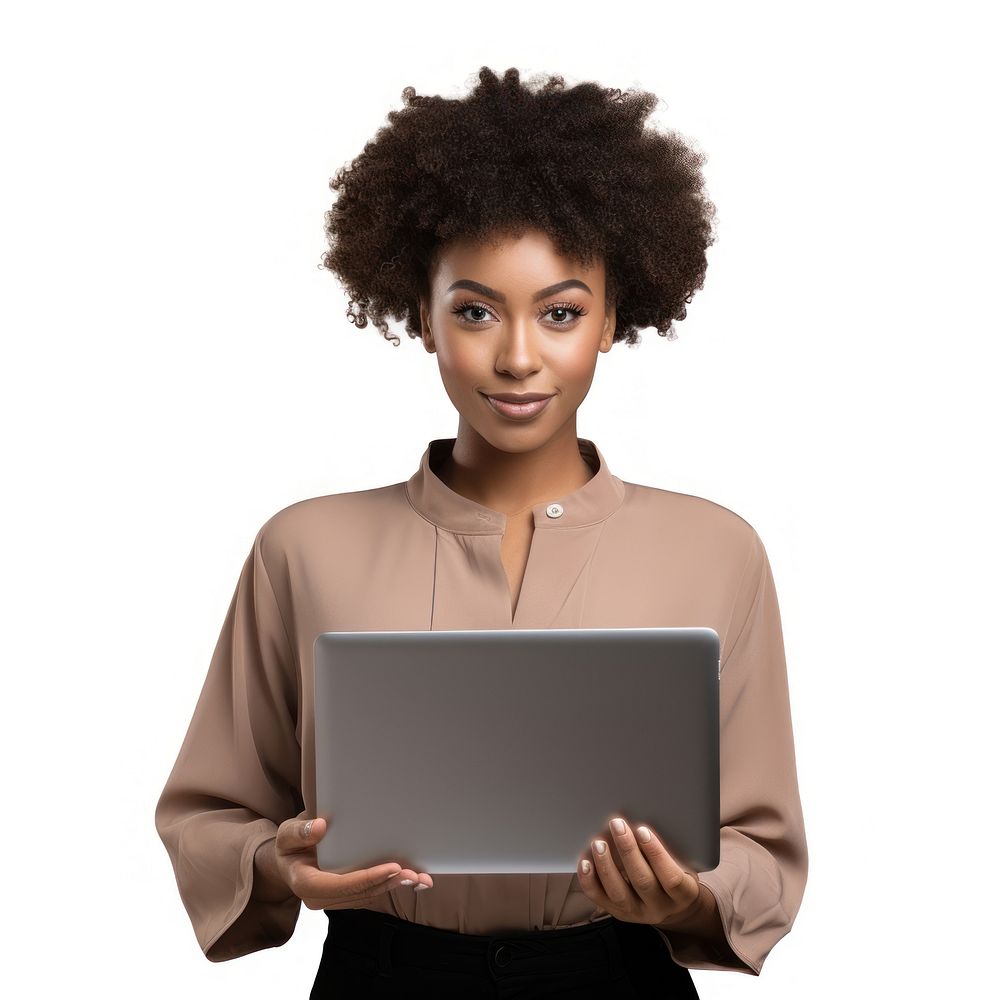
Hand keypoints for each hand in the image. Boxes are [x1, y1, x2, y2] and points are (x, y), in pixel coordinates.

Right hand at [270, 816, 434, 910]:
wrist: (288, 859)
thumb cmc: (290, 844)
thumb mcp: (287, 833)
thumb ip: (299, 832)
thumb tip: (320, 827)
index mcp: (307, 884)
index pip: (341, 885)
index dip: (368, 877)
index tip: (392, 867)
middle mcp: (322, 897)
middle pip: (360, 893)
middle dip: (388, 883)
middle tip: (414, 874)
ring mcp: (334, 899)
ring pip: (368, 896)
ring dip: (394, 887)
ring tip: (419, 877)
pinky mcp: (346, 896)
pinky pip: (370, 893)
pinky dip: (390, 886)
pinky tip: (411, 879)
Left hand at [578, 816, 700, 927]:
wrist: (673, 907)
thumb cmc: (677, 873)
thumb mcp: (683, 863)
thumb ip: (668, 848)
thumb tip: (643, 818)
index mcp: (683, 894)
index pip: (671, 877)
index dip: (656, 853)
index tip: (642, 829)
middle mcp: (660, 908)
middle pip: (642, 881)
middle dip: (628, 850)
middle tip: (617, 824)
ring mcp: (637, 913)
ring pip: (619, 893)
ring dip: (606, 865)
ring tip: (598, 843)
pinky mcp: (618, 913)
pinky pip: (600, 899)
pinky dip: (590, 881)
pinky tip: (585, 862)